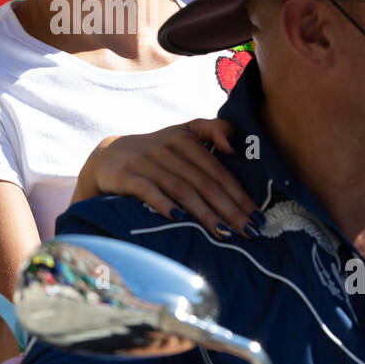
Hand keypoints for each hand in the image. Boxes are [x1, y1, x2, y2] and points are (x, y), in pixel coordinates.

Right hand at [73, 119, 261, 238]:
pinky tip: (180, 219)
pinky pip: (149, 191)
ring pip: (182, 190)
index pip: (219, 170)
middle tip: (249, 231)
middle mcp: (168, 147)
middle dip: (230, 209)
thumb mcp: (182, 133)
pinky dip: (165, 204)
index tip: (257, 216)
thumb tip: (234, 145)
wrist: (107, 157)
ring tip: (224, 233)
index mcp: (186, 138)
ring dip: (205, 213)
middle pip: (205, 183)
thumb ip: (212, 129)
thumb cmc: (156, 151)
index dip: (240, 194)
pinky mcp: (127, 175)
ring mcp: (147, 161)